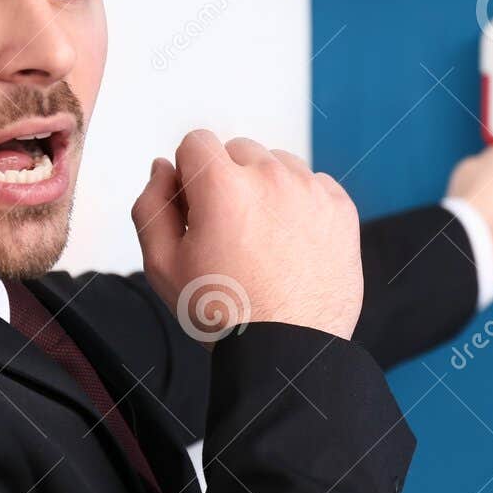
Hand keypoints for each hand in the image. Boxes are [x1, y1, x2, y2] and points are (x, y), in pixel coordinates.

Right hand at [131, 130, 363, 343]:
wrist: (287, 351)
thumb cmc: (224, 313)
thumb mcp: (162, 265)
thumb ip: (152, 205)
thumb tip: (163, 167)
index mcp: (223, 186)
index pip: (196, 141)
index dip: (189, 174)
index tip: (196, 209)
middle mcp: (271, 177)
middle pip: (239, 149)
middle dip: (228, 179)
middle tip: (229, 230)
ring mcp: (311, 190)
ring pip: (278, 163)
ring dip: (266, 187)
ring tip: (262, 238)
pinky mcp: (340, 208)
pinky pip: (314, 184)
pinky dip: (300, 203)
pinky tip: (291, 242)